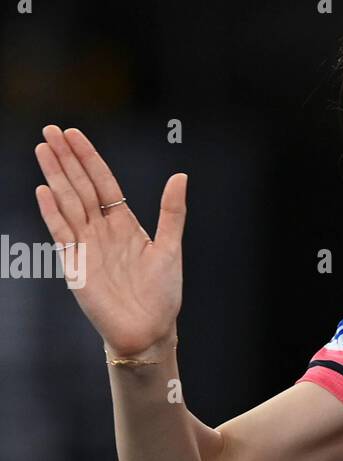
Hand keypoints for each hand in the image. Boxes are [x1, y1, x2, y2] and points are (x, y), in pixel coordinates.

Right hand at [34, 126, 185, 356]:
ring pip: (68, 203)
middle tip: (51, 129)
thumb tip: (180, 175)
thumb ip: (172, 212)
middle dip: (66, 158)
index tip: (74, 134)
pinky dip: (53, 212)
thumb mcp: (170, 247)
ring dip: (56, 176)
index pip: (102, 182)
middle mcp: (101, 231)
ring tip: (43, 149)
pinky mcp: (77, 265)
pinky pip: (62, 233)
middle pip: (80, 186)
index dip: (88, 158)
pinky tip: (44, 190)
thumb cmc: (162, 294)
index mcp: (123, 224)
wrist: (150, 330)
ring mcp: (87, 246)